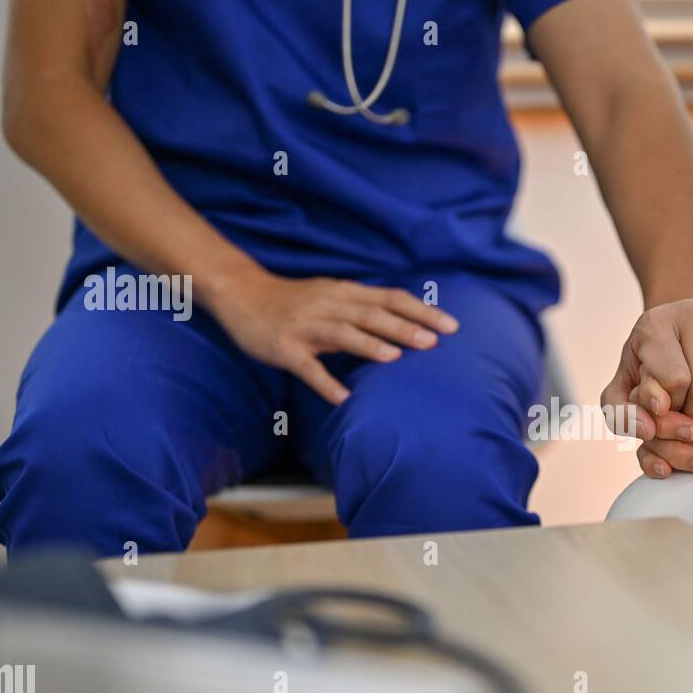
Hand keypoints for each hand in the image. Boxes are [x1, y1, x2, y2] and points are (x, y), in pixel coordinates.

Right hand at [211, 272, 458, 404]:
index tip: (452, 326)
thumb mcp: (332, 296)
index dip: (422, 311)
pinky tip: (343, 399)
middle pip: (372, 314)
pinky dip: (325, 383)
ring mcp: (306, 326)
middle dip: (404, 328)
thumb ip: (364, 308)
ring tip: (396, 358)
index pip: (391, 298)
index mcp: (345, 293)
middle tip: (434, 342)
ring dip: (370, 345)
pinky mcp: (285, 347)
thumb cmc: (294, 300)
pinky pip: (307, 367)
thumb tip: (406, 322)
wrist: (240, 293)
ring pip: (343, 333)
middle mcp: (329, 305)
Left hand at [602, 299, 692, 438]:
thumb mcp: (624, 392)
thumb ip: (622, 416)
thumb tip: (648, 429)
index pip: (674, 382)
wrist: (680, 336)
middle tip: (685, 410)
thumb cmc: (650, 368)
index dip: (671, 407)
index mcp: (653, 323)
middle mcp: (691, 310)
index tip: (664, 408)